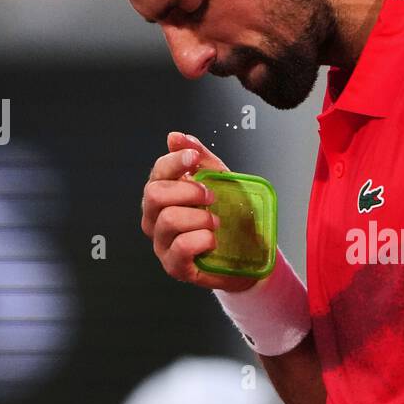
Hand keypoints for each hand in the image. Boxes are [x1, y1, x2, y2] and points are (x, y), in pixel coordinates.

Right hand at [140, 131, 254, 291]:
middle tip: (211, 197)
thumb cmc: (230, 216)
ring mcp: (162, 244)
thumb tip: (174, 137)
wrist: (250, 251)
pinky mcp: (175, 267)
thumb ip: (200, 157)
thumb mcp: (220, 181)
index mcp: (164, 195)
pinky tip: (213, 240)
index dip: (174, 162)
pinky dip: (202, 240)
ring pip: (167, 220)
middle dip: (188, 191)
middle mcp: (155, 219)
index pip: (157, 173)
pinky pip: (181, 247)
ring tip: (216, 222)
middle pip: (153, 195)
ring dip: (199, 217)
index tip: (194, 158)